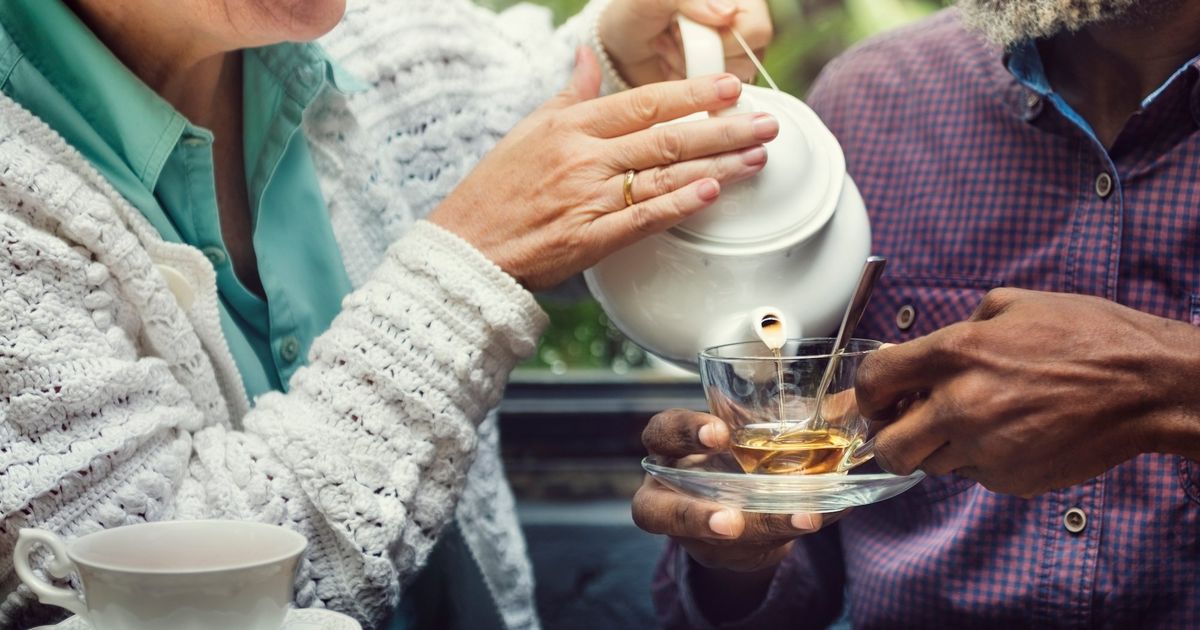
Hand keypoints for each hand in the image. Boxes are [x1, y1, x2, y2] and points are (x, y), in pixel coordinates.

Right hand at [429, 47, 776, 290]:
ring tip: (757, 156)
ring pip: (664, 174)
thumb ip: (567, 95)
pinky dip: (679, 204)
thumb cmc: (495, 192)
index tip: (730, 88)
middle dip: (723, 127)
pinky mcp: (589, 240)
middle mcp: (583, 158)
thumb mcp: (527, 131)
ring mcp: (588, 199)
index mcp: (569, 127)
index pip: (643, 101)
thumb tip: (584, 56)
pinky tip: (712, 193)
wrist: (467, 251)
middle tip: (765, 121)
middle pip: (666, 135)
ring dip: (717, 164)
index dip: (692, 93)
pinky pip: (643, 219)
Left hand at [599, 0, 772, 85]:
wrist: (618, 48)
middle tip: (671, 39)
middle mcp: (740, 26)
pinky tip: (671, 70)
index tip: (687, 32)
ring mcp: (732, 57)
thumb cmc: (634, 14)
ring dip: (691, 72)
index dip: (724, 41)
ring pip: (733, 83)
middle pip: (749, 60)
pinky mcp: (719, 85)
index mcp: (735, 1)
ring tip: (667, 52)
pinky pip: (717, 102)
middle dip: (700, 56)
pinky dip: (689, 91)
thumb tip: (727, 12)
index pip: (756, 29)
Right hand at [632, 409, 843, 621]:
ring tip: (805, 517)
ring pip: (714, 541)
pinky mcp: (720, 553)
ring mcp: (691, 532)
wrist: (726, 494)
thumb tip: (821, 403)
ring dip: (762, 529)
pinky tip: (823, 514)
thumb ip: (755, 415)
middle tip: (731, 522)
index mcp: (666, 449)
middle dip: (695, 518)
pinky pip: (752, 549)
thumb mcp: (732, 426)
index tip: (720, 433)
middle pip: (659, 512)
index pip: (661, 434)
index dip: (685, 433)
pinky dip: (791, 529)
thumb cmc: (725, 448)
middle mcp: (667, 494)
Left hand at [856, 288, 1199, 496]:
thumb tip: (925, 354)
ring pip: (929, 465)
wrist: (1146, 385)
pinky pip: (970, 476)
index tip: (874, 398)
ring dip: (934, 448)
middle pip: (889, 445)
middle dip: (889, 437)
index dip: (866, 393)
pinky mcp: (1010, 479)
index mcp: (956, 352)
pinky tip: (1006, 435)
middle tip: (903, 426)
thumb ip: (957, 327)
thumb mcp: (1011, 304)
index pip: (874, 381)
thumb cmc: (1086, 336)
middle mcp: (962, 404)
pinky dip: (976, 461)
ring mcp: (986, 448)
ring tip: (967, 423)